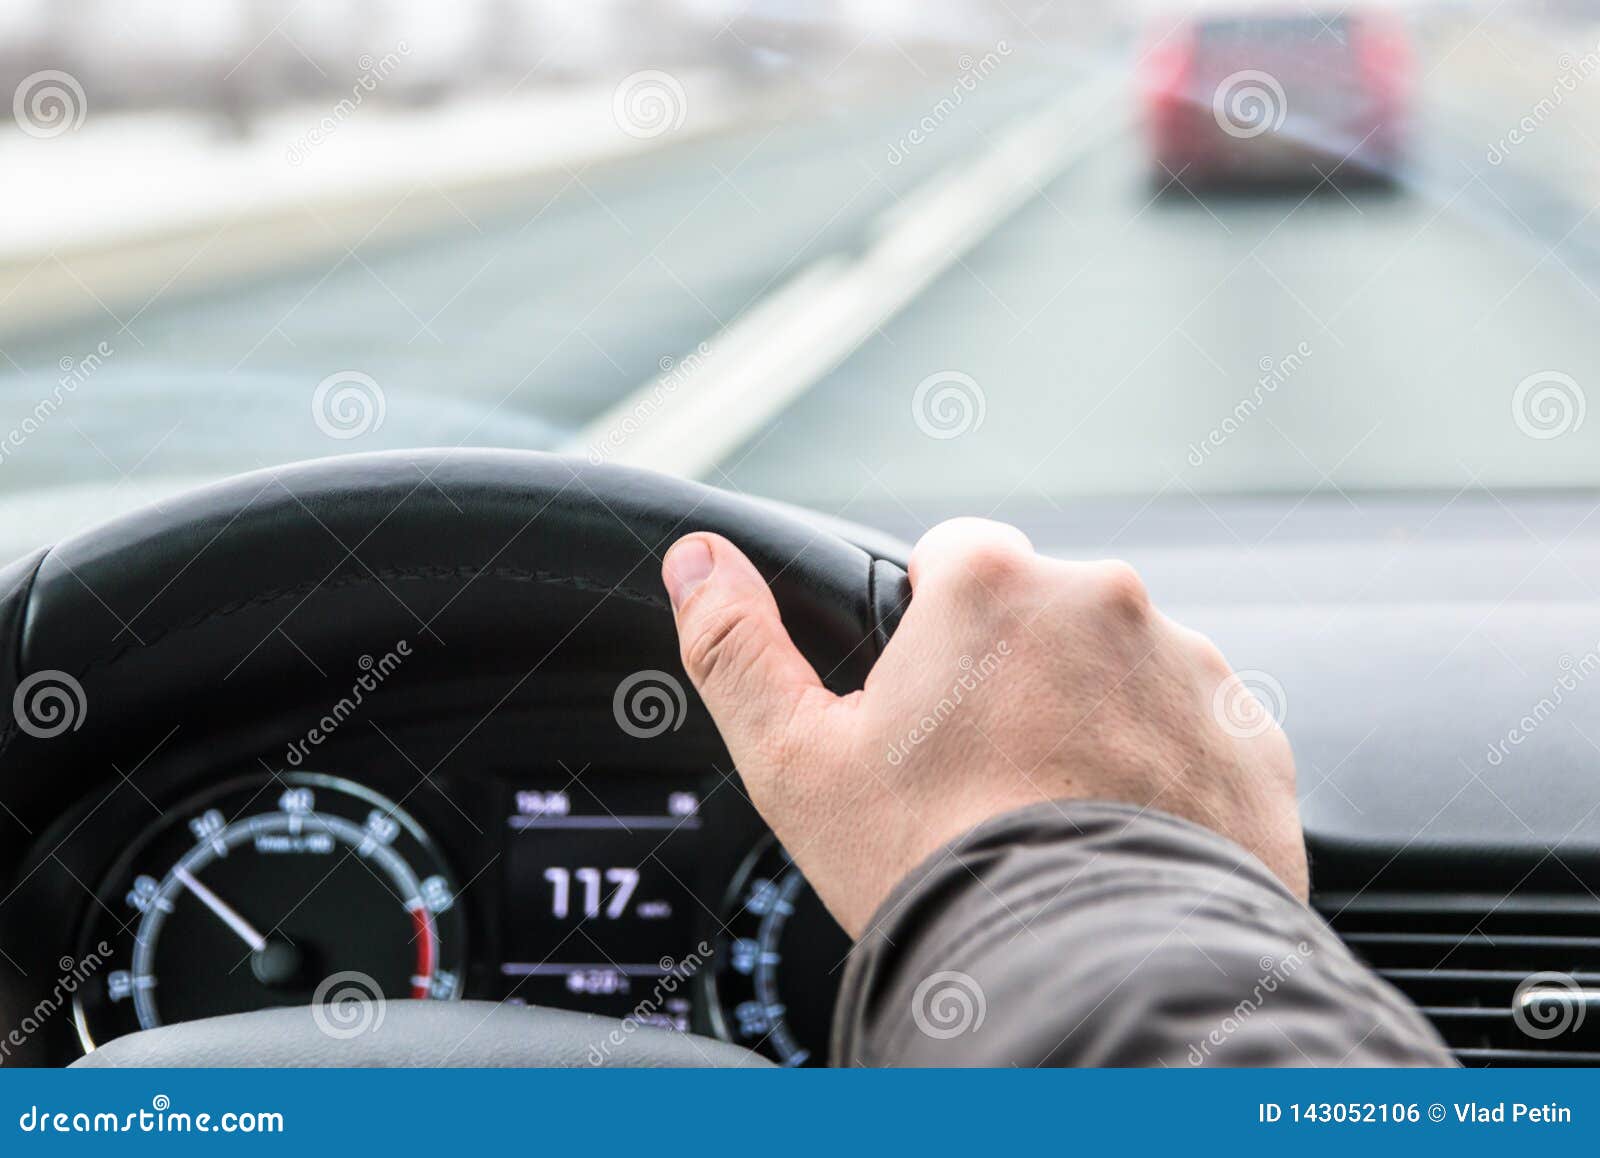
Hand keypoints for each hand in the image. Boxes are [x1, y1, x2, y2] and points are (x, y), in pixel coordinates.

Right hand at [661, 518, 1307, 936]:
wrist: (1081, 974)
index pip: (956, 556)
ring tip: (1055, 813)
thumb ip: (737, 647)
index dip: (930, 630)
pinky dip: (1163, 771)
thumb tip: (697, 560)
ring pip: (1123, 670)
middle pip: (1043, 615)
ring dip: (1092, 720)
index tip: (929, 706)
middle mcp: (1107, 603)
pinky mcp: (1249, 744)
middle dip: (1015, 676)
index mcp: (996, 586)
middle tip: (983, 775)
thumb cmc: (935, 865)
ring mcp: (1193, 671)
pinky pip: (1195, 734)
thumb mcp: (798, 761)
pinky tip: (1118, 834)